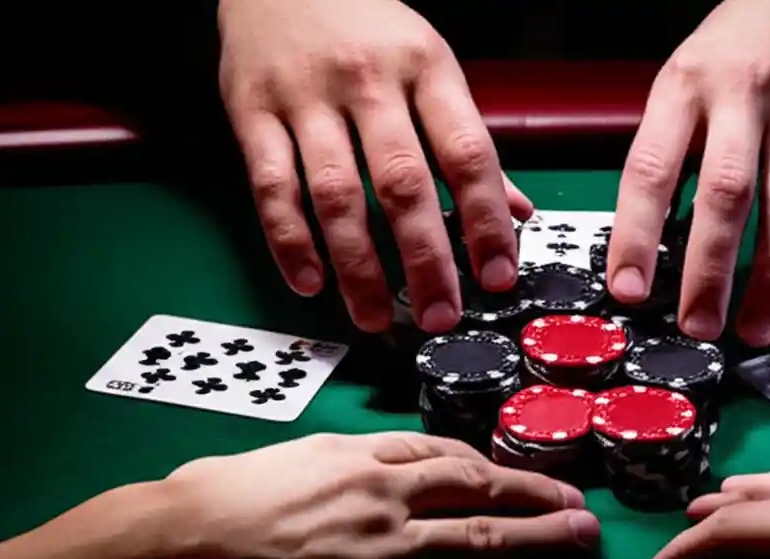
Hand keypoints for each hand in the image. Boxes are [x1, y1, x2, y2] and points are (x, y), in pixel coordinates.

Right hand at [163, 432, 597, 558]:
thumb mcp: (282, 454)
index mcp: (358, 452)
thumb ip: (333, 457)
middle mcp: (383, 494)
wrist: (178, 549)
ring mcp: (384, 549)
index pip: (439, 452)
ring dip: (539, 539)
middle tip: (580, 501)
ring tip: (582, 540)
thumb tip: (353, 463)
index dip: (488, 463)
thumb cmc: (212, 497)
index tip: (515, 470)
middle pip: (477, 488)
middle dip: (534, 493)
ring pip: (479, 539)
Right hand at [218, 0, 532, 333]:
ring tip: (374, 317)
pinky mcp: (252, 111)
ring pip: (336, 194)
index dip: (485, 220)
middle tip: (439, 316)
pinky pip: (271, 187)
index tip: (498, 276)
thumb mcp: (429, 66)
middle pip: (402, 183)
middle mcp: (369, 82)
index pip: (467, 153)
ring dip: (357, 266)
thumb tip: (517, 211)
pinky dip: (289, 241)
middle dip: (425, 260)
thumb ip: (465, 142)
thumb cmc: (367, 28)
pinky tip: (311, 282)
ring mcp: (307, 97)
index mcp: (426, 69)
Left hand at [609, 0, 769, 345]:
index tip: (629, 290)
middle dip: (712, 268)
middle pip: (728, 192)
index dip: (636, 234)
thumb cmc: (727, 59)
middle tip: (698, 326)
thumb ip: (665, 157)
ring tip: (755, 329)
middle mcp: (745, 97)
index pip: (653, 168)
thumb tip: (641, 250)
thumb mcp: (678, 87)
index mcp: (686, 88)